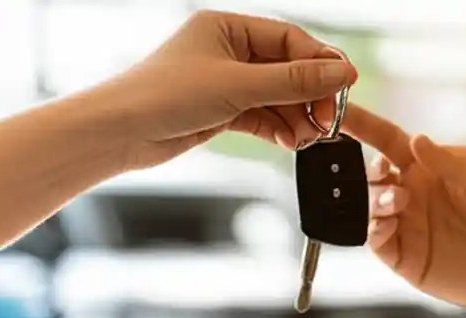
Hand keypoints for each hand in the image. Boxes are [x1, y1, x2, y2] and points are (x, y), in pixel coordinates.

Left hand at [107, 10, 356, 168]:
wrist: (120, 134)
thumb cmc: (163, 96)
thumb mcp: (238, 86)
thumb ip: (293, 81)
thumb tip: (341, 74)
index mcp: (227, 27)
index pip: (289, 40)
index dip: (321, 63)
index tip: (346, 87)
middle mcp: (227, 51)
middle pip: (288, 70)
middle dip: (311, 96)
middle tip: (329, 121)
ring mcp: (225, 83)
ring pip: (277, 97)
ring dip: (297, 117)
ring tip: (309, 137)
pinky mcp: (221, 112)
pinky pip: (263, 117)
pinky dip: (279, 129)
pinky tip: (291, 142)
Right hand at [344, 106, 465, 317]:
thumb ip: (454, 163)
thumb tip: (417, 141)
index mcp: (431, 169)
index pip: (388, 141)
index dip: (362, 125)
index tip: (338, 113)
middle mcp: (413, 194)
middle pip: (370, 174)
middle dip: (367, 169)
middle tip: (385, 173)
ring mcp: (407, 226)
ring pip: (368, 206)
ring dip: (373, 198)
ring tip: (398, 202)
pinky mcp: (406, 258)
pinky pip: (375, 240)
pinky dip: (373, 229)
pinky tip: (388, 223)